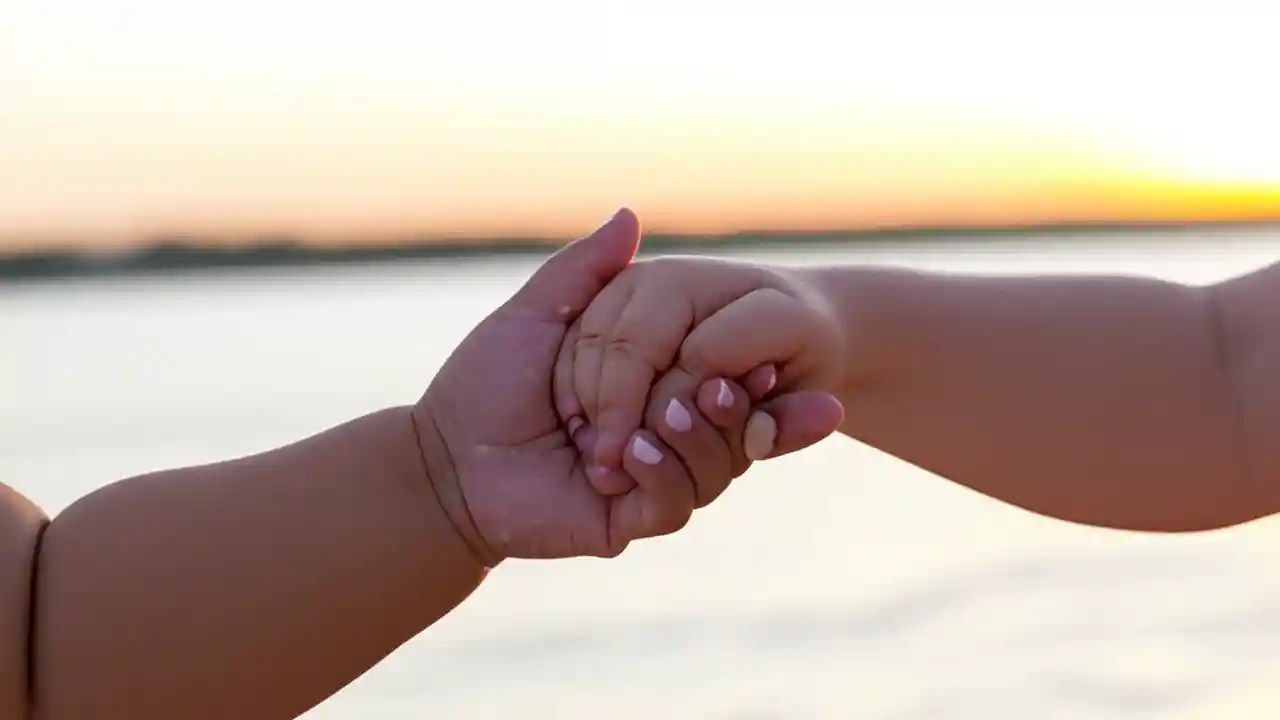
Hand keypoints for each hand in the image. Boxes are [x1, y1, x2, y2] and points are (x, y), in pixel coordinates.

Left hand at [410, 211, 834, 561]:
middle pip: (735, 424)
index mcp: (651, 386)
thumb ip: (587, 270)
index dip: (753, 369)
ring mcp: (650, 479)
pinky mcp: (631, 519)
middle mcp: (660, 433)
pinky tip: (630, 450)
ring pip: (717, 464)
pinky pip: (675, 501)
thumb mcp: (538, 315)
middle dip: (739, 405)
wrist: (444, 457)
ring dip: (699, 434)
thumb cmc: (486, 384)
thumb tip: (631, 213)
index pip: (722, 376)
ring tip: (664, 410)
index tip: (773, 356)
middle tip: (722, 382)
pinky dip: (663, 469)